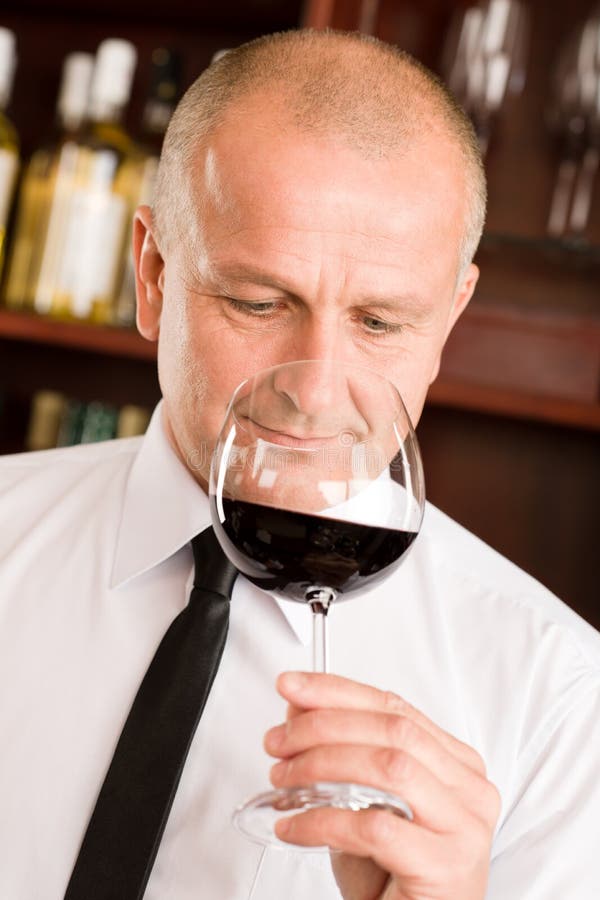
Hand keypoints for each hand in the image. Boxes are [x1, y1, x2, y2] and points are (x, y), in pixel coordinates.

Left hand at [264, 672, 499, 899]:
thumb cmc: (393, 876)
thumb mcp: (362, 802)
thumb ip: (340, 752)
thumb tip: (298, 705)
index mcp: (458, 764)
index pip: (395, 708)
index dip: (339, 691)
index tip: (293, 686)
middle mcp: (470, 790)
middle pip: (393, 732)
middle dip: (324, 726)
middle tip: (278, 740)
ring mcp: (464, 829)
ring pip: (389, 769)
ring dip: (322, 766)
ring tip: (284, 780)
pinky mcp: (446, 867)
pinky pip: (375, 828)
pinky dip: (323, 821)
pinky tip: (294, 826)